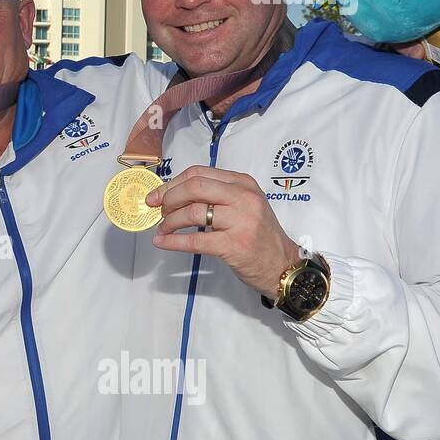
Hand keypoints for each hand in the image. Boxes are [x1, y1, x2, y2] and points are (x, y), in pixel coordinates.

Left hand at [145, 165, 300, 298]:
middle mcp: (244, 198)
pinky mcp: (235, 244)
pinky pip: (195, 240)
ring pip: (193, 212)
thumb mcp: (243, 205)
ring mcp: (241, 221)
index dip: (172, 183)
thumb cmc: (258, 236)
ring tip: (163, 229)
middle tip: (158, 210)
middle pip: (194, 187)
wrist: (282, 265)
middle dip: (169, 198)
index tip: (157, 195)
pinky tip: (162, 242)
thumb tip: (172, 195)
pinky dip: (173, 241)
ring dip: (170, 221)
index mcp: (243, 183)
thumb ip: (216, 196)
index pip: (199, 174)